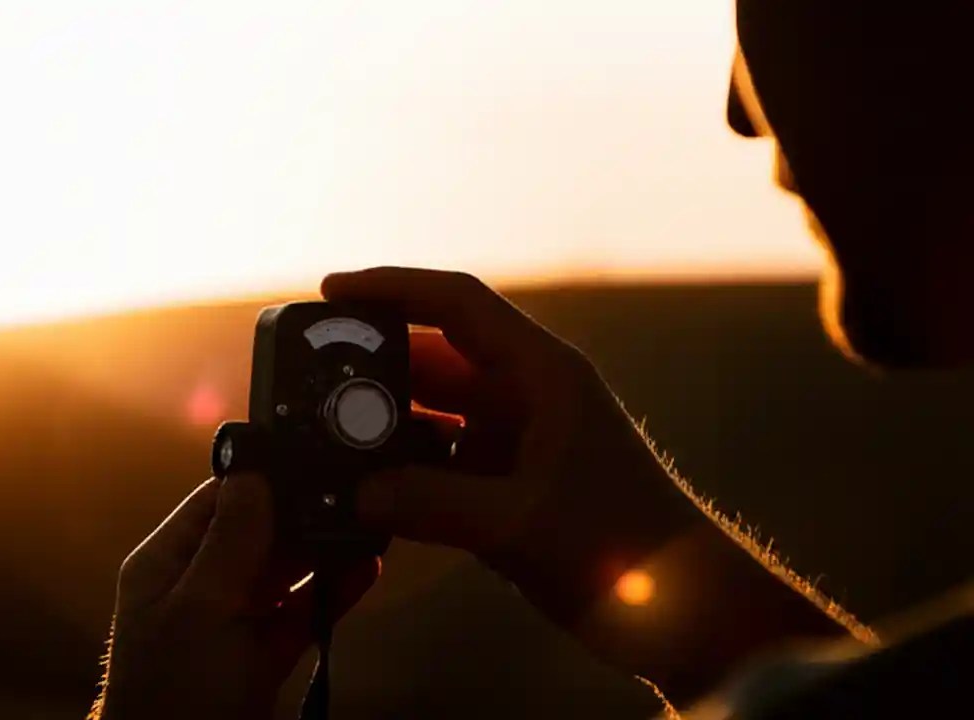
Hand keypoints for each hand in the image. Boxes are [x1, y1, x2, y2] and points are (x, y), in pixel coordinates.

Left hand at [94, 474, 378, 719]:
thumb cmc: (177, 687)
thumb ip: (232, 540)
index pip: (218, 501)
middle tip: (355, 489)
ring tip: (369, 524)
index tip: (312, 454)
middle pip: (256, 532)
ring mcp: (233, 621)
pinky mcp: (263, 655)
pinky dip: (331, 591)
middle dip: (301, 513)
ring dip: (322, 550)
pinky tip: (365, 570)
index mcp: (168, 563)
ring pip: (283, 571)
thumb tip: (255, 472)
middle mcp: (199, 584)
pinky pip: (300, 611)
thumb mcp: (201, 607)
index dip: (262, 478)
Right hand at [322, 267, 702, 624]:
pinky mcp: (512, 484)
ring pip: (434, 412)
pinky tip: (365, 490)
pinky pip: (442, 461)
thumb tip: (358, 492)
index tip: (332, 291)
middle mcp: (528, 396)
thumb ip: (431, 505)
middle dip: (373, 365)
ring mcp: (519, 440)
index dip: (392, 288)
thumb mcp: (518, 525)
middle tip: (310, 381)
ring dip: (385, 423)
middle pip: (435, 357)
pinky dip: (404, 470)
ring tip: (326, 438)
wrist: (684, 612)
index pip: (456, 304)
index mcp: (543, 375)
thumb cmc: (626, 552)